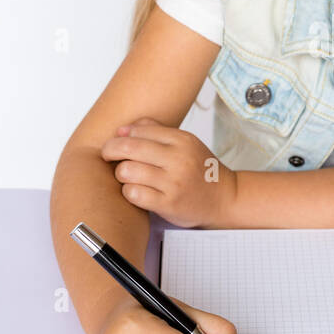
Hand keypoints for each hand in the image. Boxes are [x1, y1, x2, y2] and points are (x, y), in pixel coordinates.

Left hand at [99, 117, 235, 227]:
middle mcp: (178, 159)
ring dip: (122, 174)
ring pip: (127, 171)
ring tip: (128, 176)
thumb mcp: (185, 143)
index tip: (116, 142)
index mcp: (182, 140)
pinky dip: (129, 192)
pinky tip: (136, 191)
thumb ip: (155, 131)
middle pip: (128, 148)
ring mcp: (174, 182)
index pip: (138, 130)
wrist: (225, 198)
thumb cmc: (200, 170)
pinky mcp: (168, 203)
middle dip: (111, 150)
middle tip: (108, 155)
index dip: (120, 136)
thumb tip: (122, 129)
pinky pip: (133, 194)